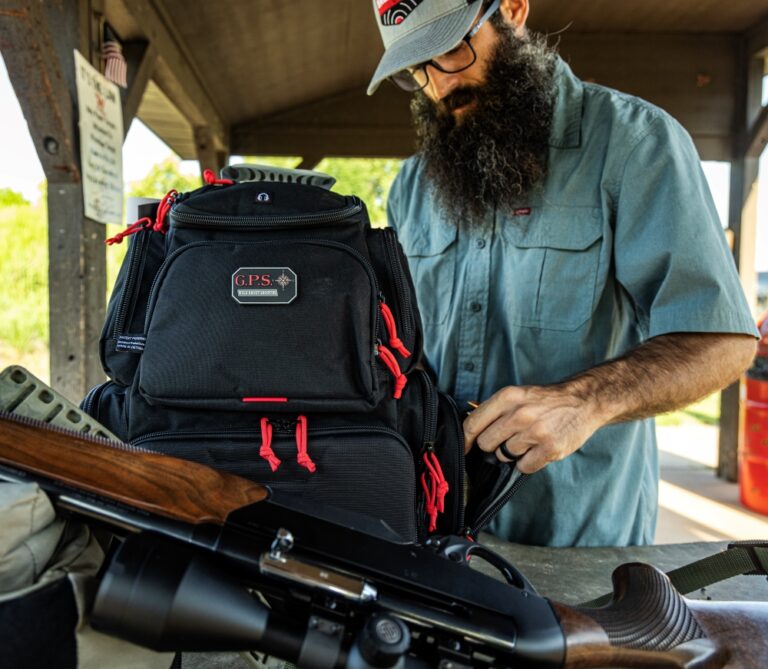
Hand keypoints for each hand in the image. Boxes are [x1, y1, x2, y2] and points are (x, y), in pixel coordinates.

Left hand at [463, 385, 603, 473]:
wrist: (583, 401)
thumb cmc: (545, 401)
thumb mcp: (517, 395)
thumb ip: (494, 410)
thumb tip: (469, 431)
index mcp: (508, 397)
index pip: (473, 424)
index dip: (466, 439)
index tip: (465, 448)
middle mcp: (519, 414)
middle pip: (486, 444)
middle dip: (493, 445)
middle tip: (507, 439)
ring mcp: (535, 432)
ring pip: (504, 456)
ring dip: (513, 453)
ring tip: (528, 440)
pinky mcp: (550, 448)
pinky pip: (523, 467)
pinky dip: (527, 463)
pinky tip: (537, 450)